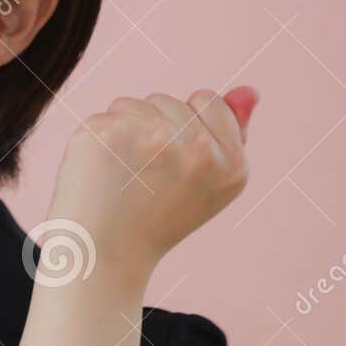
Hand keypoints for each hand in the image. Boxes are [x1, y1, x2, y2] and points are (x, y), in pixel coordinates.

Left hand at [43, 85, 257, 280]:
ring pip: (131, 104)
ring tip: (121, 176)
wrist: (103, 255)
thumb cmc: (153, 218)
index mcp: (232, 163)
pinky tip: (97, 174)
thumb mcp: (206, 184)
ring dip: (122, 132)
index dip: (182, 127)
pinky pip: (101, 117)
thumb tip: (249, 90)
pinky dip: (96, 142)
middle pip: (166, 100)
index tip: (170, 164)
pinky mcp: (108, 134)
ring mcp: (152, 138)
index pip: (207, 100)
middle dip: (150, 128)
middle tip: (143, 179)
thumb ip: (230, 134)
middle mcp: (198, 150)